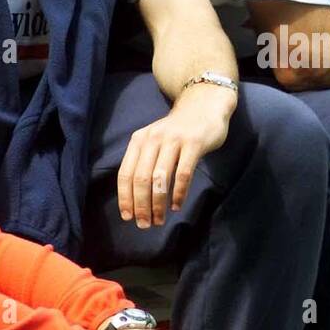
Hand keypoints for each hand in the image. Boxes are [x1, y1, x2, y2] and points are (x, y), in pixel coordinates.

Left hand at [117, 83, 234, 225]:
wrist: (204, 105)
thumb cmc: (177, 130)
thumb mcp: (154, 140)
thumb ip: (144, 161)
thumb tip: (135, 198)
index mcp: (139, 140)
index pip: (126, 173)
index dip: (125, 197)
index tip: (128, 217)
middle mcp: (153, 139)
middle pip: (141, 178)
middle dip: (141, 205)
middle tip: (145, 224)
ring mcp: (174, 140)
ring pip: (161, 178)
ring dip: (158, 203)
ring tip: (159, 220)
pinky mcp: (194, 143)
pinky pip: (183, 174)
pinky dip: (179, 193)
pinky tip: (176, 205)